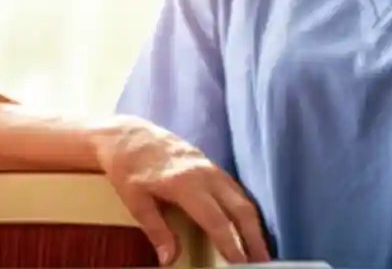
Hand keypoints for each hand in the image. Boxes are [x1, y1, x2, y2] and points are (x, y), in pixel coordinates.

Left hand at [92, 116, 271, 265]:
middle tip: (264, 262)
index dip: (232, 245)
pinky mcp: (211, 164)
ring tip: (261, 250)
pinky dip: (246, 210)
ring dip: (255, 225)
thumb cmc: (128, 167)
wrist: (127, 135)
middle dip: (255, 238)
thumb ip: (155, 230)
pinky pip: (236, 189)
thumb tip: (169, 259)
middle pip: (240, 209)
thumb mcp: (135, 200)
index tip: (242, 264)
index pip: (217, 220)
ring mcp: (210, 167)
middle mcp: (205, 173)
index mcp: (185, 183)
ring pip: (242, 198)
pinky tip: (249, 225)